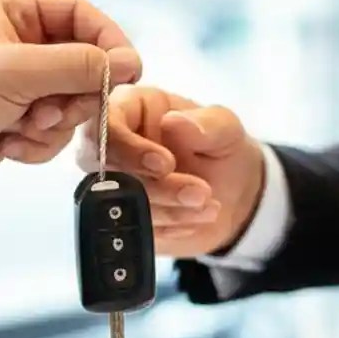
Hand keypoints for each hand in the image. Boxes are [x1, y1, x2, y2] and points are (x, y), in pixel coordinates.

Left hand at [0, 0, 141, 198]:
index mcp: (10, 9)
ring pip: (73, 103)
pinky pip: (53, 131)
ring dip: (54, 124)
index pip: (82, 14)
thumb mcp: (11, 73)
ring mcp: (17, 83)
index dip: (110, 42)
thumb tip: (128, 62)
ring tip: (21, 128)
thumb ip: (76, 65)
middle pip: (84, 64)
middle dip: (75, 95)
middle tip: (53, 110)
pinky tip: (7, 145)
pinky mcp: (14, 118)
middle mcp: (17, 42)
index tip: (129, 72)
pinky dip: (37, 143)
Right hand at [78, 85, 264, 256]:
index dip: (127, 147)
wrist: (233, 194)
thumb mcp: (226, 128)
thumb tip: (172, 121)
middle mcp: (113, 146)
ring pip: (119, 205)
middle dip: (155, 187)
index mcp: (131, 108)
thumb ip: (205, 124)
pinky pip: (131, 229)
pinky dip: (168, 228)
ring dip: (167, 211)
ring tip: (208, 206)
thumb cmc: (222, 148)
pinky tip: (197, 217)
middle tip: (200, 193)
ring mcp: (113, 184)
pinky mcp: (122, 217)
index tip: (166, 164)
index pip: (104, 123)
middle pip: (105, 170)